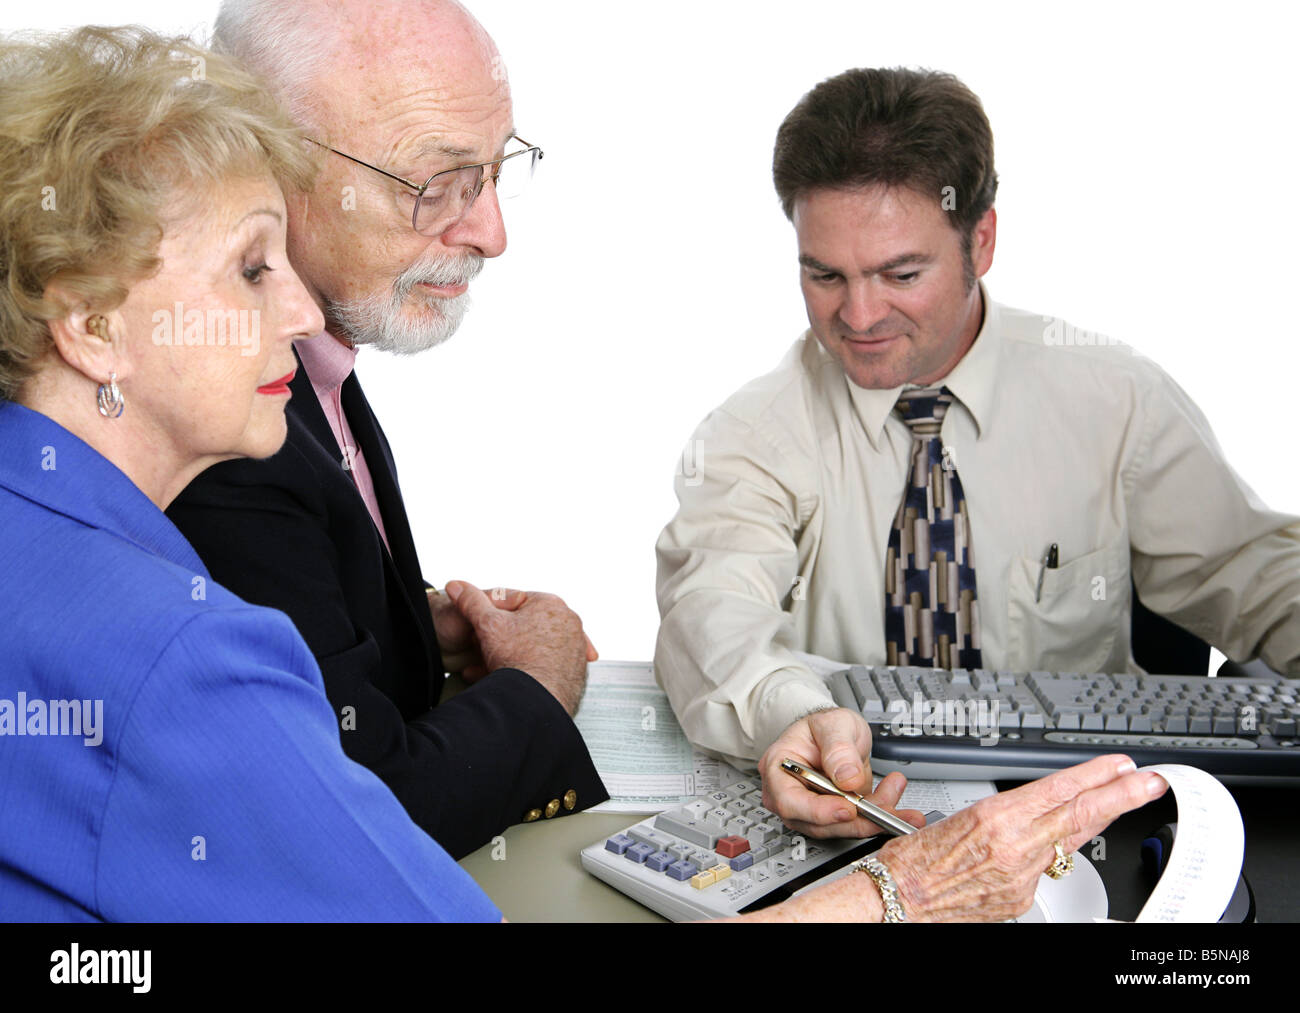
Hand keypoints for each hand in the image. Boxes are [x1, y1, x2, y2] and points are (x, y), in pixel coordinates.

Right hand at [430, 584, 597, 682]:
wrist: (537, 701)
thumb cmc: (515, 658)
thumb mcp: (486, 624)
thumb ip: (471, 602)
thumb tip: (455, 586)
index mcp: (551, 603)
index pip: (515, 603)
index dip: (492, 616)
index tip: (479, 631)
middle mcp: (570, 622)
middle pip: (527, 627)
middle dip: (505, 639)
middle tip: (485, 653)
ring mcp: (577, 648)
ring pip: (537, 649)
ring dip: (517, 656)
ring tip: (494, 669)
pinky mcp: (577, 672)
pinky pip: (548, 668)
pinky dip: (533, 672)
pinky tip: (515, 681)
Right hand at [760, 707, 920, 837]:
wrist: (837, 733)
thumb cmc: (825, 726)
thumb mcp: (834, 724)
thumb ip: (838, 748)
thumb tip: (846, 777)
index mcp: (779, 768)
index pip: (789, 800)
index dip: (818, 811)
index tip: (848, 809)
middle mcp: (791, 794)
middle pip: (817, 822)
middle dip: (857, 818)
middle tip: (887, 807)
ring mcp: (812, 809)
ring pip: (840, 827)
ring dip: (874, 817)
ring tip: (896, 792)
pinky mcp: (835, 816)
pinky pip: (856, 824)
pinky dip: (880, 817)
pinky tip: (897, 807)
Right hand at [877, 754, 1166, 921]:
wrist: (897, 900)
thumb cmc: (913, 858)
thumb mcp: (955, 817)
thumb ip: (1001, 813)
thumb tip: (1032, 808)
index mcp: (994, 818)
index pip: (1060, 791)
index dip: (1096, 776)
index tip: (1121, 766)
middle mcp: (1013, 847)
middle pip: (1080, 816)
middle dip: (1121, 796)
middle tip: (1149, 782)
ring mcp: (1021, 876)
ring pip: (1071, 843)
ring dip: (1100, 821)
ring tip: (1124, 802)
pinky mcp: (1019, 899)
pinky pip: (1046, 870)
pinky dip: (1058, 853)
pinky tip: (1068, 842)